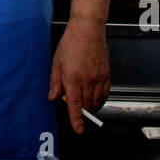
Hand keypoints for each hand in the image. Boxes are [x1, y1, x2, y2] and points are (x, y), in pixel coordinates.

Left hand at [48, 16, 109, 135]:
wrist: (88, 30)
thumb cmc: (71, 43)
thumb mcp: (57, 62)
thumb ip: (55, 82)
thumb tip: (53, 97)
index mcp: (72, 79)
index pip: (75, 106)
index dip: (77, 120)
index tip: (79, 130)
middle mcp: (87, 80)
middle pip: (86, 106)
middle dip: (81, 113)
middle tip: (76, 109)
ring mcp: (98, 78)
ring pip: (96, 101)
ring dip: (91, 107)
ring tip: (85, 104)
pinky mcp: (106, 74)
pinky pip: (105, 93)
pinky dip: (101, 100)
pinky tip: (96, 98)